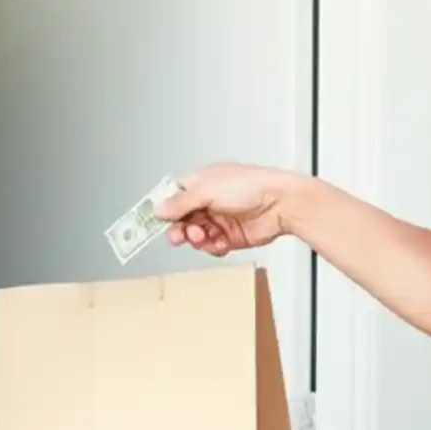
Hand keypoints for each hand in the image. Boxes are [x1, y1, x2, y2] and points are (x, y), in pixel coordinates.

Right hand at [156, 162, 305, 256]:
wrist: (281, 204)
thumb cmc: (252, 185)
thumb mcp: (208, 190)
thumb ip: (181, 202)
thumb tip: (160, 209)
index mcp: (201, 182)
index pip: (173, 196)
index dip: (162, 209)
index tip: (149, 220)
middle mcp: (209, 200)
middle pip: (181, 219)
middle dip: (178, 228)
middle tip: (178, 235)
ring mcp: (219, 218)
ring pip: (195, 235)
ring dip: (196, 238)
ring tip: (203, 236)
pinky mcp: (230, 236)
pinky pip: (212, 246)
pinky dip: (213, 246)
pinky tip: (220, 242)